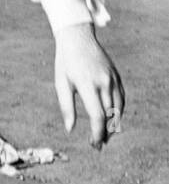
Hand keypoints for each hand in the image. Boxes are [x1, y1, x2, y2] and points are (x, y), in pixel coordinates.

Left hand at [54, 24, 125, 147]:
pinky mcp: (117, 77)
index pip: (98, 115)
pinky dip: (118, 111)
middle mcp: (103, 82)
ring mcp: (112, 79)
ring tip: (105, 136)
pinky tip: (111, 120)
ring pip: (119, 108)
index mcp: (87, 85)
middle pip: (110, 115)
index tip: (93, 144)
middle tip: (97, 145)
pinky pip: (121, 98)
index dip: (97, 133)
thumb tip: (70, 129)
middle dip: (105, 133)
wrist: (78, 39)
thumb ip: (66, 107)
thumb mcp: (61, 84)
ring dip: (114, 125)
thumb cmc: (66, 63)